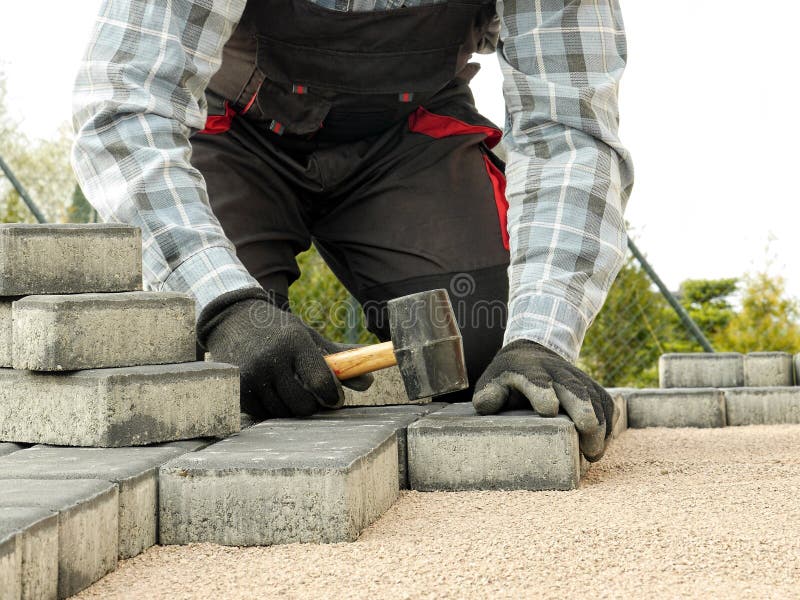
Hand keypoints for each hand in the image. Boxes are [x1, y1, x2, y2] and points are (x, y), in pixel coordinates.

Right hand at [198, 290, 371, 418]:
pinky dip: (272, 409)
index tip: (335, 398)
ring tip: (288, 388)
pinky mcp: (237, 390)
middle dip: (313, 404)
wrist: (233, 321)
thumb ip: (339, 359)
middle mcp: (271, 359)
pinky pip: (264, 415)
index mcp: (294, 342)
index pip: (321, 382)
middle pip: (304, 405)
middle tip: (311, 394)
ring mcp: (251, 376)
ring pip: (284, 413)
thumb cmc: (280, 332)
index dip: (333, 396)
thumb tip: (370, 381)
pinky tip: (270, 391)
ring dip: (291, 407)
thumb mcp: (309, 337)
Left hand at [472, 339, 614, 461]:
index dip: (543, 392)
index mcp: (527, 369)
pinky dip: (609, 423)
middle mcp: (556, 371)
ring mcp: (577, 377)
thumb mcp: (491, 382)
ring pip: (594, 397)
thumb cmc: (508, 378)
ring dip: (599, 424)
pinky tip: (603, 444)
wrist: (531, 354)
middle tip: (587, 435)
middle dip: (582, 409)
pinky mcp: (591, 386)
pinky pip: (606, 402)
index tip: (548, 410)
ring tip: (594, 452)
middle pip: (573, 387)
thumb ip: (488, 395)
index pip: (536, 379)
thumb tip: (489, 406)